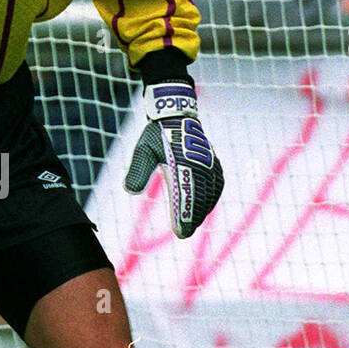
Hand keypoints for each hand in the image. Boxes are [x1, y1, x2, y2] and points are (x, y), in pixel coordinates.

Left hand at [124, 82, 223, 238]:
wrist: (176, 114)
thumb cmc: (156, 135)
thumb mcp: (143, 151)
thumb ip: (138, 171)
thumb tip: (131, 190)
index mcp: (180, 163)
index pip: (183, 195)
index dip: (182, 216)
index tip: (180, 233)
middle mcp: (197, 164)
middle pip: (198, 197)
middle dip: (193, 217)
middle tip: (185, 233)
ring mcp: (208, 162)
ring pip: (210, 191)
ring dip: (203, 209)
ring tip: (194, 223)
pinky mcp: (213, 160)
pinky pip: (217, 182)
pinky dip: (213, 196)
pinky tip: (208, 205)